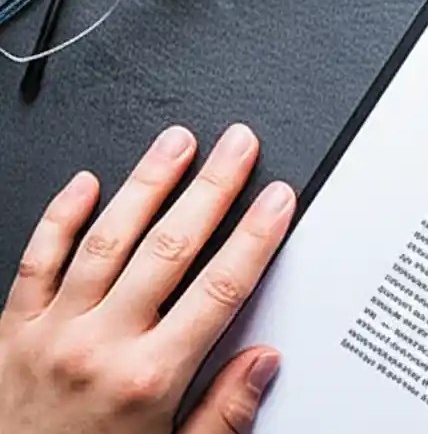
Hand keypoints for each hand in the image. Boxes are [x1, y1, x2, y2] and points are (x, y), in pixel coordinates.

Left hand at [0, 124, 295, 432]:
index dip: (255, 238)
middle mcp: (100, 346)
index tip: (277, 202)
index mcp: (149, 379)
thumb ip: (224, 411)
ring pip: (107, 239)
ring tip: (177, 143)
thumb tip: (264, 362)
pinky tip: (85, 183)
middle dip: (213, 188)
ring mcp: (52, 332)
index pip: (220, 289)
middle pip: (170, 248)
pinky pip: (37, 260)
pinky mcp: (12, 330)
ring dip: (147, 184)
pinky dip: (60, 217)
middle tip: (238, 147)